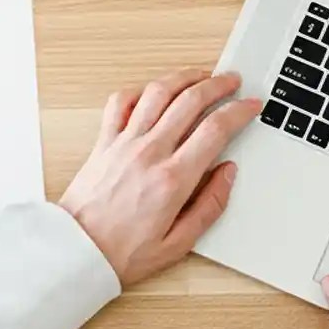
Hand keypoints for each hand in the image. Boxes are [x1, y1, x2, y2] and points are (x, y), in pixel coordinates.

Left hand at [59, 69, 261, 285]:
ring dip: (183, 77)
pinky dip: (140, 90)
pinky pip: (120, 102)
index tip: (251, 105)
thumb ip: (210, 206)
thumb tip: (228, 173)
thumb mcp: (179, 243)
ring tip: (200, 75)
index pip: (215, 130)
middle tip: (232, 81)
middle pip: (190, 101)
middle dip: (217, 85)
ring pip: (158, 92)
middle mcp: (149, 153)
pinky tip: (153, 92)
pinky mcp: (104, 142)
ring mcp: (124, 143)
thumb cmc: (123, 252)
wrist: (77, 251)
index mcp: (173, 179)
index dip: (239, 111)